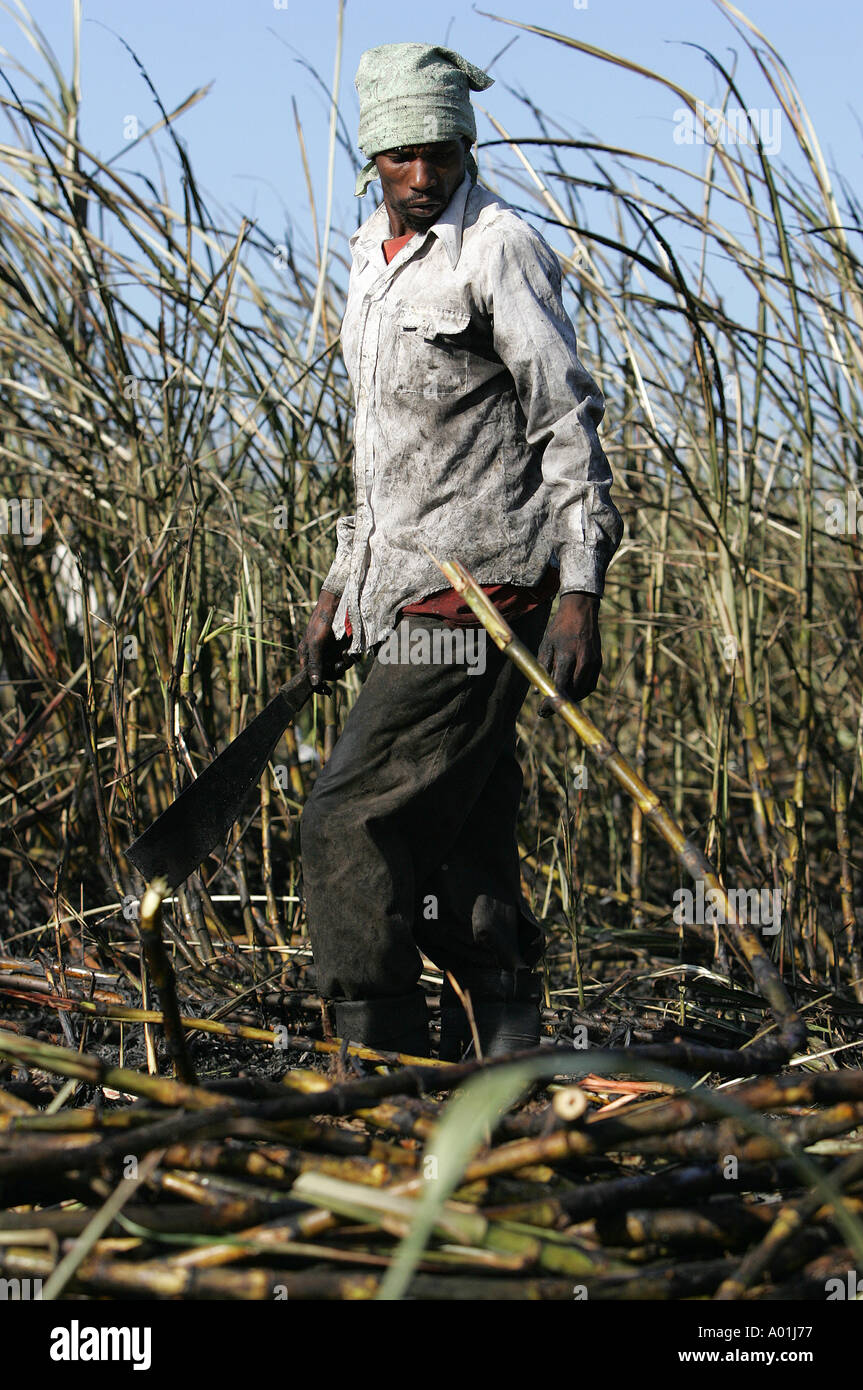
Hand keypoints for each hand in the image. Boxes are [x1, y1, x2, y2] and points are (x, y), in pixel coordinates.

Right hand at [298, 589, 352, 692]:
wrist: (337, 605)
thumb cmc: (321, 623)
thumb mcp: (316, 644)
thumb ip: (315, 664)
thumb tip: (314, 684)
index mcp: (306, 655)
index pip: (310, 677)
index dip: (318, 686)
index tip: (327, 692)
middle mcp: (319, 656)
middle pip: (326, 675)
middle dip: (334, 672)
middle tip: (339, 664)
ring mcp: (331, 652)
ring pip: (338, 668)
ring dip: (343, 664)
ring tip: (345, 653)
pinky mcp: (343, 648)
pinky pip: (346, 660)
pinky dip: (349, 658)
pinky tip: (349, 650)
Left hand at [537, 591, 601, 716]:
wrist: (581, 611)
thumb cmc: (560, 627)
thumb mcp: (546, 644)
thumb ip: (542, 668)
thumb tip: (538, 691)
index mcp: (568, 655)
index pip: (560, 685)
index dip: (552, 701)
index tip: (542, 711)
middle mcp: (583, 660)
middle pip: (573, 691)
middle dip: (559, 705)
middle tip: (546, 712)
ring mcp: (593, 662)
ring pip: (583, 690)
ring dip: (570, 700)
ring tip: (557, 703)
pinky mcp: (598, 662)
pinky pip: (590, 684)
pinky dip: (580, 692)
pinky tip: (570, 693)